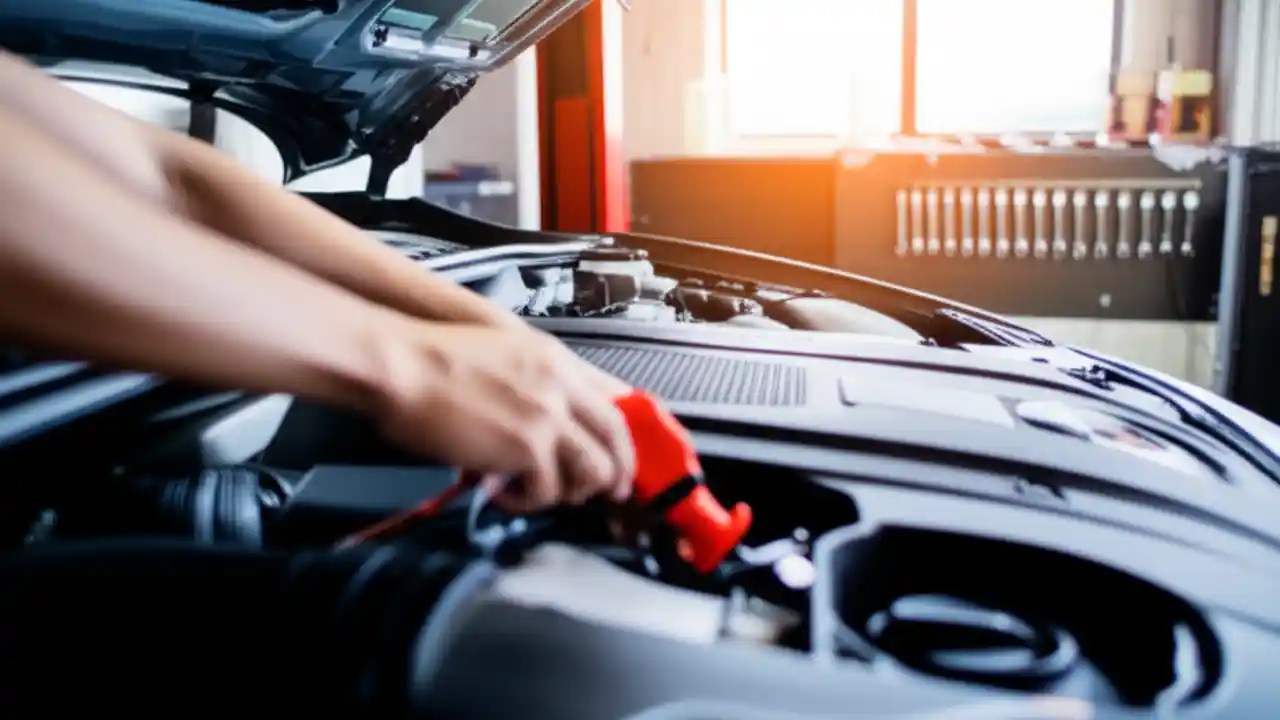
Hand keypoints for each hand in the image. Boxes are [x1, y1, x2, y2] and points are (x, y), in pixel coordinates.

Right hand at [371, 320, 634, 513]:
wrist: (401, 364)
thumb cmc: (431, 360)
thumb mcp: (501, 356)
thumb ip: (535, 385)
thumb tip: (546, 424)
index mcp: (556, 361)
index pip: (613, 404)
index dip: (621, 441)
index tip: (620, 463)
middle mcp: (561, 386)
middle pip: (614, 441)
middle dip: (614, 476)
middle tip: (602, 496)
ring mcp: (549, 416)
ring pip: (591, 471)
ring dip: (564, 491)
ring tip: (531, 491)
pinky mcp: (528, 447)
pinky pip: (547, 490)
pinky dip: (525, 501)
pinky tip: (499, 492)